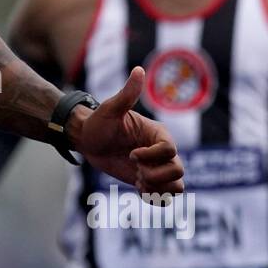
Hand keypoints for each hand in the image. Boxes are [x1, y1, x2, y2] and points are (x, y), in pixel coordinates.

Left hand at [69, 66, 184, 196]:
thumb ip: (127, 94)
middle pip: (178, 172)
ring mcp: (156, 167)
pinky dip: (154, 198)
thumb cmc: (99, 122)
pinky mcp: (148, 181)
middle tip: (135, 169)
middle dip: (155, 175)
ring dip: (157, 188)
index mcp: (159, 134)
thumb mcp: (110, 109)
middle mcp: (162, 152)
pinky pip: (165, 197)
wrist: (88, 139)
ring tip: (139, 181)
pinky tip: (137, 188)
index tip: (131, 154)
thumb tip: (138, 69)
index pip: (170, 151)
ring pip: (176, 187)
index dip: (151, 157)